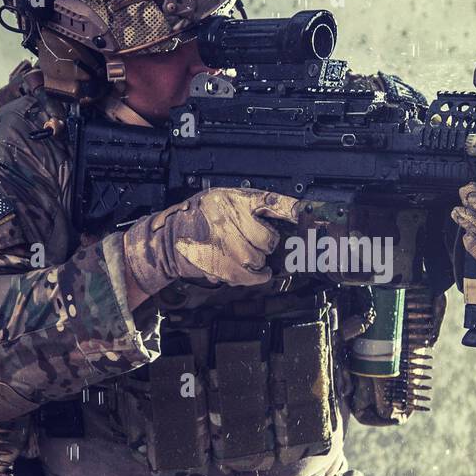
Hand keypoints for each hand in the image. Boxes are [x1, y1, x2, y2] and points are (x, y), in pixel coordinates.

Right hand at [122, 187, 299, 298]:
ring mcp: (226, 244)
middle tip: (253, 241)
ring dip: (256, 260)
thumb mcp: (220, 200)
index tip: (307, 213)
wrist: (168, 238)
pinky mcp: (221, 265)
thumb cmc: (198, 219)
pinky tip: (255, 272)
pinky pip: (251, 275)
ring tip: (242, 254)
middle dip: (265, 243)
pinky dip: (256, 276)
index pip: (271, 202)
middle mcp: (230, 219)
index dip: (291, 209)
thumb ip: (248, 207)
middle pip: (268, 239)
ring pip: (259, 259)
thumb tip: (283, 219)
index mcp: (233, 199)